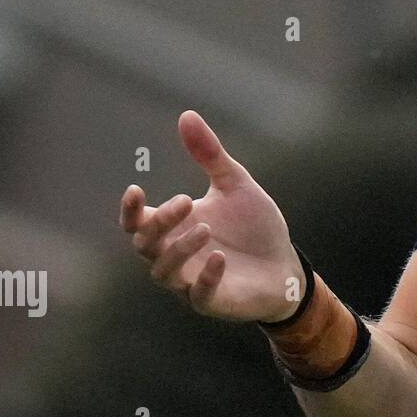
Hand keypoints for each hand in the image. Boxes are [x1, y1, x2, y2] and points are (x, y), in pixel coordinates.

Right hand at [119, 110, 304, 321]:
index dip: (130, 210)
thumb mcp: (235, 184)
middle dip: (160, 223)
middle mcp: (174, 256)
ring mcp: (190, 282)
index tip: (136, 189)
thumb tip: (186, 115)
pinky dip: (205, 278)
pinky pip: (199, 296)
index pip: (136, 224)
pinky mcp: (213, 301)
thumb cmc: (254, 226)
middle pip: (145, 244)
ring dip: (179, 250)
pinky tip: (219, 258)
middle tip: (187, 200)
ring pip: (164, 273)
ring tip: (205, 229)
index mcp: (174, 229)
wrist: (286, 264)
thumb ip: (209, 155)